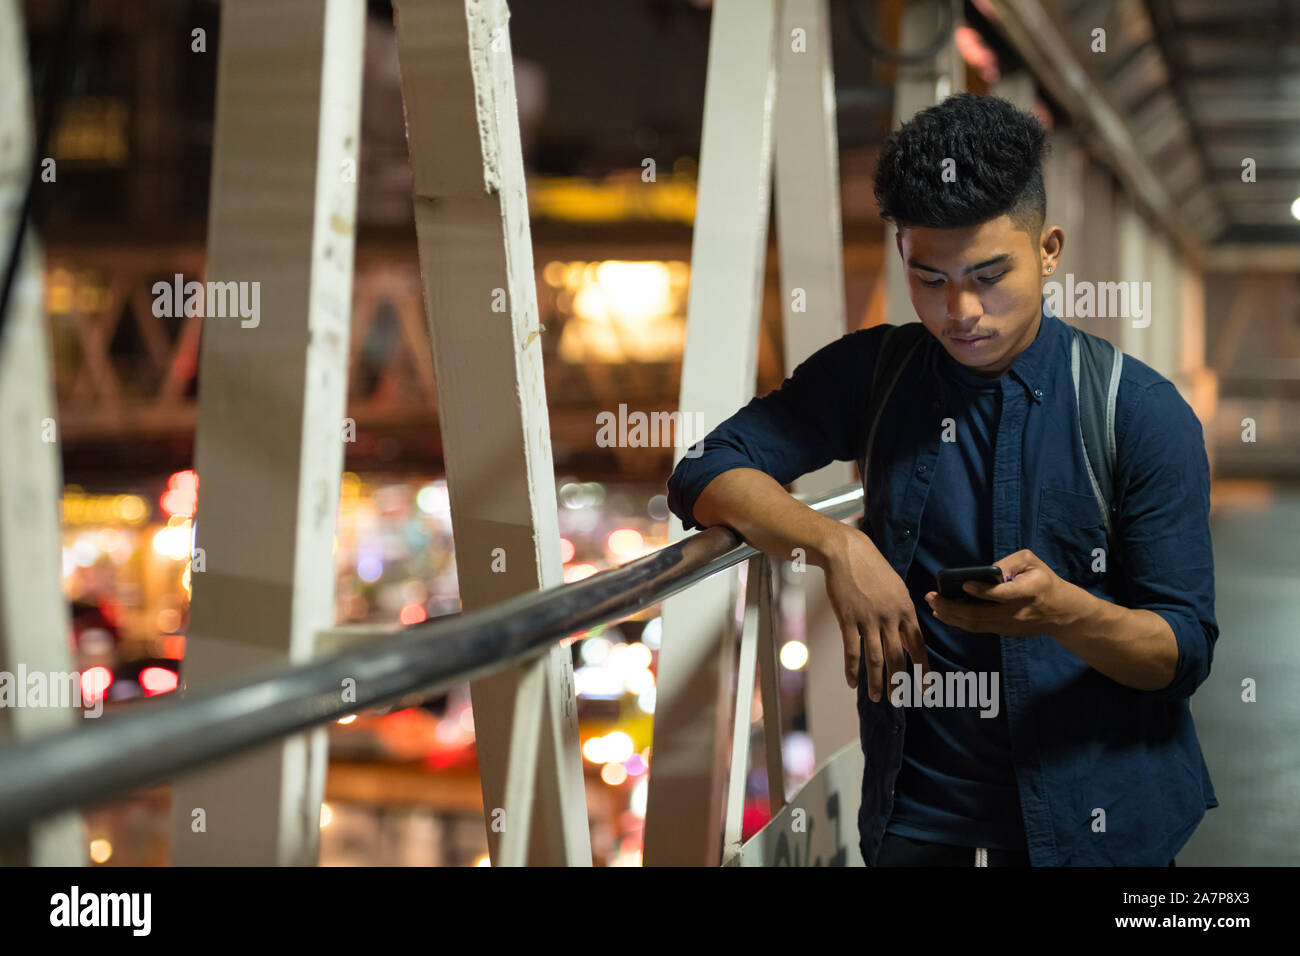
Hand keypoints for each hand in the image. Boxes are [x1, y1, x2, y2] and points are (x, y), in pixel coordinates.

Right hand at [821, 526, 929, 700]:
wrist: (846, 552)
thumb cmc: (872, 568)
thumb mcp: (896, 589)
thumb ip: (903, 614)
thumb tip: (908, 639)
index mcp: (905, 610)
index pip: (918, 645)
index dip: (923, 669)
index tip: (925, 687)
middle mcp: (890, 617)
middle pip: (898, 657)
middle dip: (898, 682)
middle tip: (897, 699)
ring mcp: (868, 619)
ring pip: (876, 658)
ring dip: (876, 681)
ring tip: (876, 697)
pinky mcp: (848, 619)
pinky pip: (851, 650)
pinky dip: (852, 668)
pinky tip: (852, 682)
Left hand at [923, 549, 1081, 636]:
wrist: (1062, 612)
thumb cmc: (1044, 581)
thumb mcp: (1031, 562)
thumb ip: (1008, 563)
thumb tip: (983, 572)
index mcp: (1028, 591)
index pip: (1003, 594)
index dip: (983, 592)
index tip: (964, 585)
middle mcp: (1016, 612)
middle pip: (981, 615)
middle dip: (953, 607)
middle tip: (932, 596)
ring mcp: (1009, 625)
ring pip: (976, 625)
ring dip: (951, 616)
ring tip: (933, 605)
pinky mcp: (1004, 632)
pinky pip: (978, 628)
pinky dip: (959, 622)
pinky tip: (944, 614)